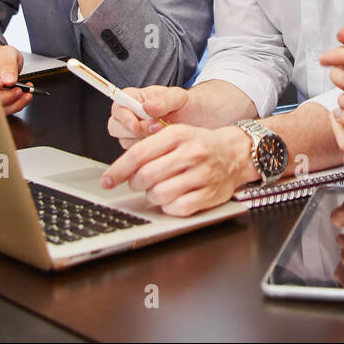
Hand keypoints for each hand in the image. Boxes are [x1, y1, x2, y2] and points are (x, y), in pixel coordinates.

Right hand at [0, 37, 30, 115]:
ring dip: (16, 104)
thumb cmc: (0, 56)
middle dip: (7, 97)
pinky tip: (25, 97)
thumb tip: (9, 80)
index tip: (3, 83)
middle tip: (19, 89)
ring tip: (27, 94)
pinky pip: (6, 110)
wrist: (2, 61)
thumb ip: (8, 64)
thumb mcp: (6, 53)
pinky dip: (18, 105)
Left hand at [100, 124, 252, 216]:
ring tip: (159, 189)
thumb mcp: (176, 135)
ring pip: (160, 194)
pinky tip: (173, 199)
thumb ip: (150, 148)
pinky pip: (177, 208)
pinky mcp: (209, 194)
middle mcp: (191, 153)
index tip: (108, 180)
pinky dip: (169, 207)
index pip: (139, 154)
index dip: (118, 170)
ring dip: (153, 196)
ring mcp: (202, 175)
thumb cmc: (200, 146)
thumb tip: (122, 170)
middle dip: (136, 183)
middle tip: (139, 182)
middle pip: (147, 176)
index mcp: (179, 135)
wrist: (235, 153)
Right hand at [107, 85, 191, 150]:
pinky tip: (163, 143)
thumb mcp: (178, 97)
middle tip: (156, 128)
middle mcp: (130, 116)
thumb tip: (147, 106)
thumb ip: (163, 100)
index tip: (136, 125)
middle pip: (116, 127)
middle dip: (135, 131)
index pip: (118, 107)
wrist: (197, 121)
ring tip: (163, 133)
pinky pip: (136, 154)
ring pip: (126, 142)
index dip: (124, 118)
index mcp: (134, 98)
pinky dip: (149, 151)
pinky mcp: (140, 148)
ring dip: (144, 141)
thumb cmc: (186, 105)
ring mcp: (134, 134)